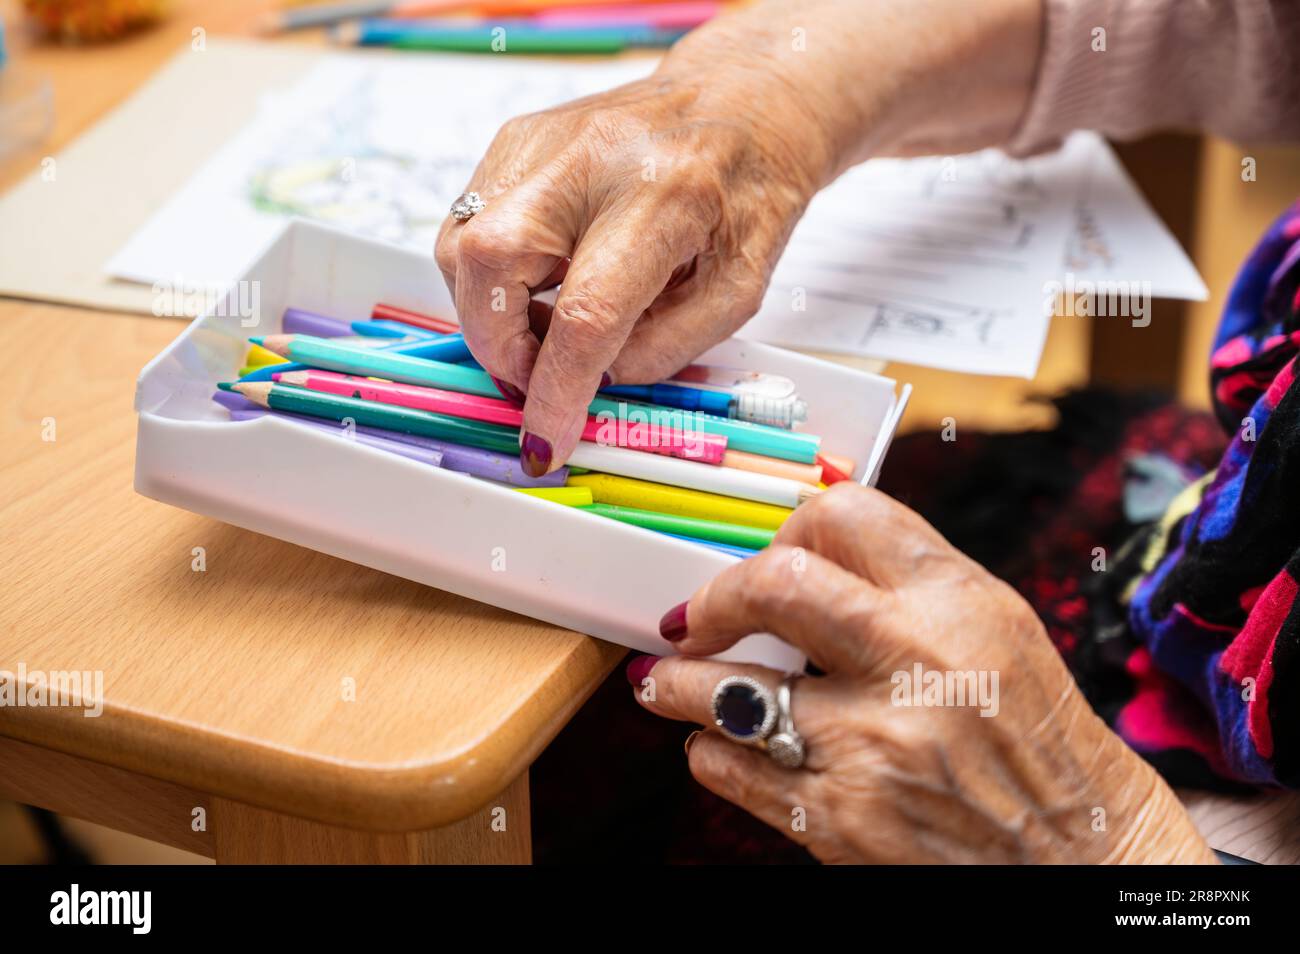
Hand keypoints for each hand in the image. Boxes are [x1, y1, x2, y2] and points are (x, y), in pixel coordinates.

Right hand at [435, 0, 1043, 474]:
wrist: (743, 103)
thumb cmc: (748, 196)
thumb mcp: (739, 290)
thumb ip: (665, 349)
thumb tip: (587, 387)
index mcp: (668, 195)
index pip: (586, 311)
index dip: (555, 390)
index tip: (546, 442)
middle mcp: (589, 157)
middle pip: (488, 262)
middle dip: (497, 346)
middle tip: (536, 379)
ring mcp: (540, 141)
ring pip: (459, 247)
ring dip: (490, 314)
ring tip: (547, 330)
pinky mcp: (514, 141)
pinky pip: (467, 226)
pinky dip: (490, 278)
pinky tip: (541, 286)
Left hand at [629, 484, 1215, 863]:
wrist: (1085, 855)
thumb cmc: (1037, 738)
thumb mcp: (995, 628)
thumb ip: (906, 584)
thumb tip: (803, 552)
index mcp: (957, 602)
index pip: (844, 516)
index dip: (784, 529)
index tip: (765, 557)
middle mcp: (914, 662)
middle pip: (774, 587)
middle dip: (713, 598)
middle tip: (692, 619)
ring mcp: (873, 744)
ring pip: (728, 689)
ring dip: (677, 683)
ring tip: (664, 682)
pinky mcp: (842, 819)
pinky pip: (732, 770)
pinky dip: (709, 752)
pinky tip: (714, 745)